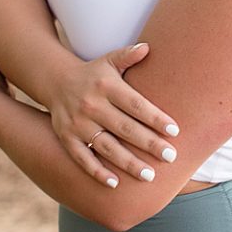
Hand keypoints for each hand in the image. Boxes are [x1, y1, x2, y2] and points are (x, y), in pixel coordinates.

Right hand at [43, 43, 181, 188]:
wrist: (56, 82)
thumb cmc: (95, 73)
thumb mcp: (110, 60)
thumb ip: (128, 55)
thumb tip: (148, 47)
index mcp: (107, 87)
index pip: (136, 105)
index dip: (155, 118)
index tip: (175, 131)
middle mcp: (92, 106)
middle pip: (125, 128)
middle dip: (149, 143)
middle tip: (171, 156)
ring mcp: (78, 124)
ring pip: (106, 147)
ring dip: (127, 163)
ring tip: (149, 176)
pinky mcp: (66, 138)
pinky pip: (82, 158)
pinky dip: (96, 172)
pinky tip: (114, 184)